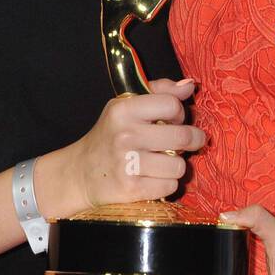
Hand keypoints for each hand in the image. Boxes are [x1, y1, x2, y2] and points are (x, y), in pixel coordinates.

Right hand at [64, 78, 204, 210]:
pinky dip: (166, 183)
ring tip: (162, 161)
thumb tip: (189, 85)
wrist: (81, 172)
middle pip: (182, 136)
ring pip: (179, 165)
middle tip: (185, 142)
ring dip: (176, 165)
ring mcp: (128, 164)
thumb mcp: (126, 105)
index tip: (174, 119)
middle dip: (193, 140)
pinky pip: (170, 186)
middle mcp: (125, 135)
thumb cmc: (111, 135)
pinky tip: (153, 177)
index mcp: (123, 110)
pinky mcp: (131, 189)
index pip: (171, 105)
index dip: (179, 113)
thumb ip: (159, 91)